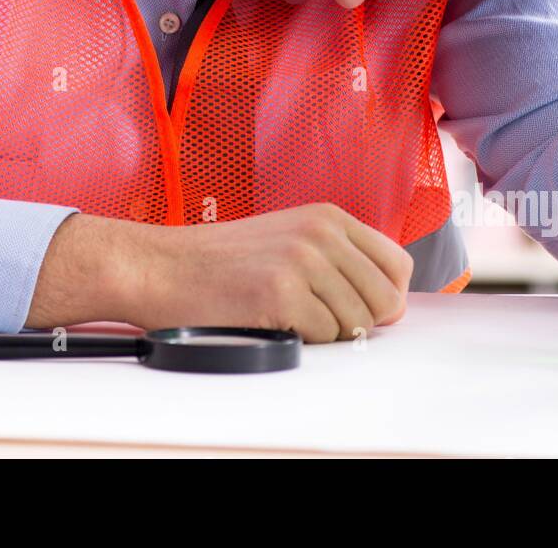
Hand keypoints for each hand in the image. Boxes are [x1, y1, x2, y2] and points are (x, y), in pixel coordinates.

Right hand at [27, 203, 412, 342]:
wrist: (160, 266)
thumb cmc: (217, 260)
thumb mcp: (287, 239)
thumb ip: (340, 262)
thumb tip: (391, 305)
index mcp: (327, 217)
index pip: (397, 265)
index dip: (387, 297)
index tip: (363, 309)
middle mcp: (320, 234)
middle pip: (384, 300)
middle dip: (360, 321)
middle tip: (318, 319)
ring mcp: (302, 262)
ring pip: (356, 323)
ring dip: (326, 332)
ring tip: (287, 316)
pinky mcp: (281, 293)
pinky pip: (323, 337)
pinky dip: (302, 340)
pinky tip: (271, 321)